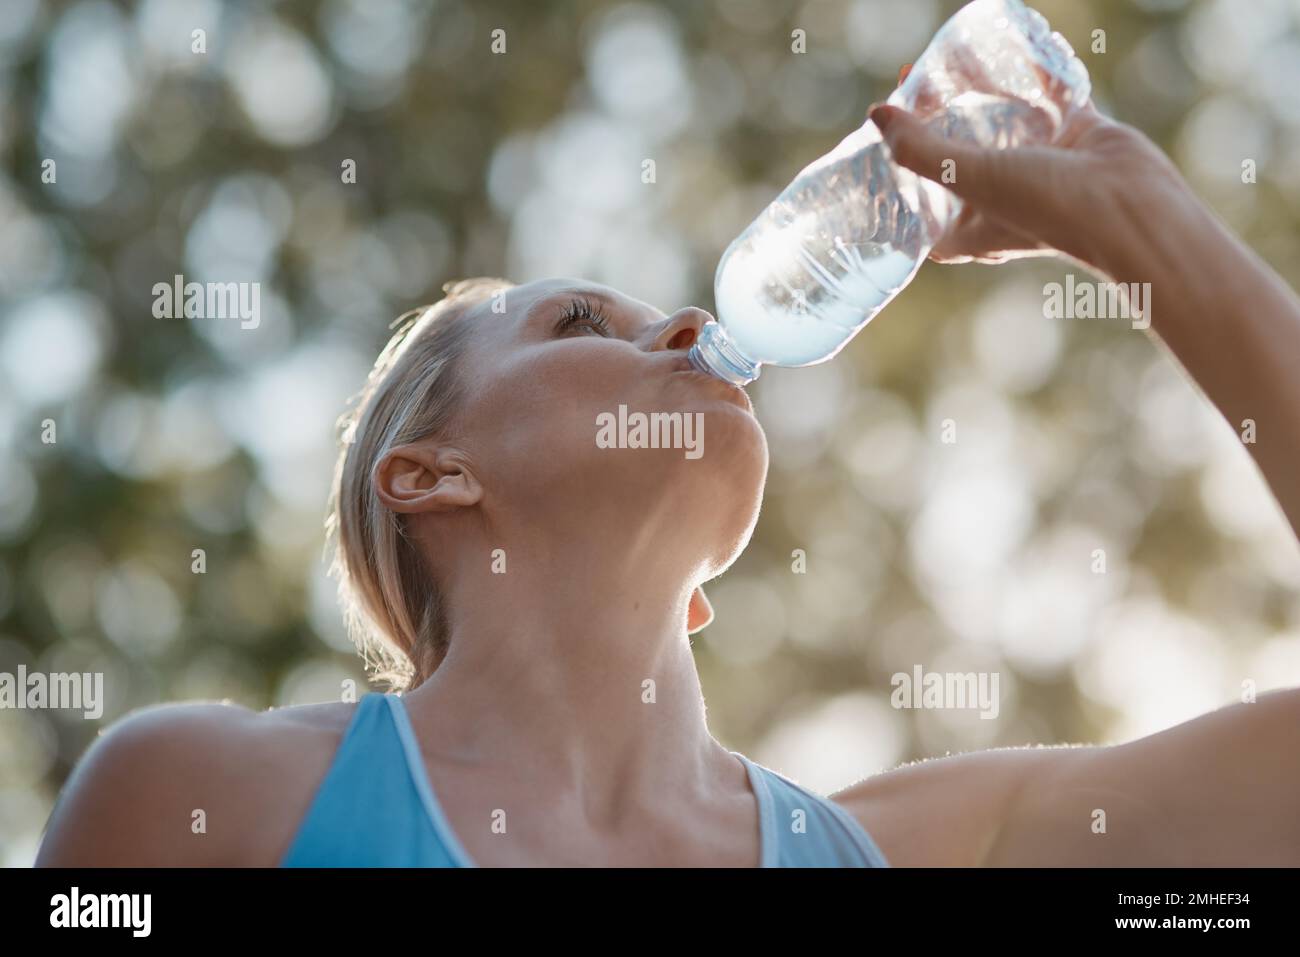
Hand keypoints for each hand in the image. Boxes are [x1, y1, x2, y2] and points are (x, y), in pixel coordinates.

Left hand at [867, 74, 1183, 272]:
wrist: (1132, 208)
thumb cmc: (1046, 208)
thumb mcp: (968, 177)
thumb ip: (919, 149)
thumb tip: (876, 115)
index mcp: (967, 230)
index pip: (919, 202)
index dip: (899, 169)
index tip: (887, 131)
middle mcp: (1000, 201)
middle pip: (956, 154)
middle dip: (936, 120)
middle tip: (917, 82)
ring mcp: (1039, 167)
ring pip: (1001, 122)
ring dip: (982, 93)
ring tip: (955, 59)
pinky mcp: (1073, 136)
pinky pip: (1047, 97)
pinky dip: (1033, 72)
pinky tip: (1014, 44)